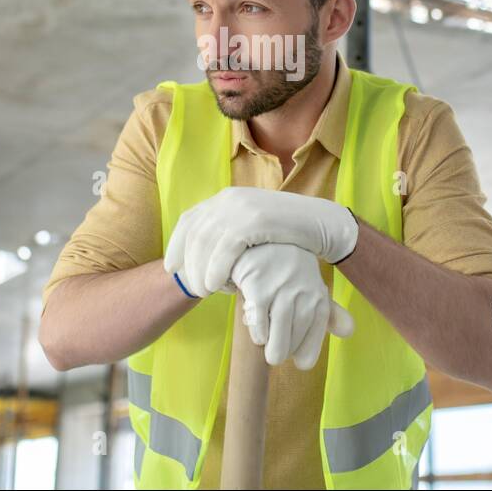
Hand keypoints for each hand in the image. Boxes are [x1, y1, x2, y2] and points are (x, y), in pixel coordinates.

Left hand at [163, 187, 358, 297]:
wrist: (320, 221)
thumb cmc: (285, 231)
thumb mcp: (251, 226)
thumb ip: (229, 233)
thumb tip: (205, 253)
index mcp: (226, 198)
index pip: (189, 220)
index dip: (176, 245)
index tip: (172, 268)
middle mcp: (229, 199)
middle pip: (194, 233)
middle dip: (188, 263)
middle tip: (191, 288)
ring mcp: (242, 207)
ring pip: (206, 242)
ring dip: (200, 270)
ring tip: (204, 292)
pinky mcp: (255, 220)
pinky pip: (226, 248)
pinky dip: (217, 269)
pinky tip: (217, 286)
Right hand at [230, 243, 354, 368]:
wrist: (263, 240)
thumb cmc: (288, 271)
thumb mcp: (312, 288)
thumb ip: (330, 313)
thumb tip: (349, 331)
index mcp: (319, 300)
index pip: (311, 346)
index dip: (302, 356)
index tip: (296, 358)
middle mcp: (305, 296)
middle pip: (292, 346)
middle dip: (282, 352)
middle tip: (276, 351)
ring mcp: (281, 292)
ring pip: (276, 340)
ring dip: (269, 347)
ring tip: (266, 343)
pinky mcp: (259, 289)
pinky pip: (258, 327)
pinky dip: (256, 333)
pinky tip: (256, 324)